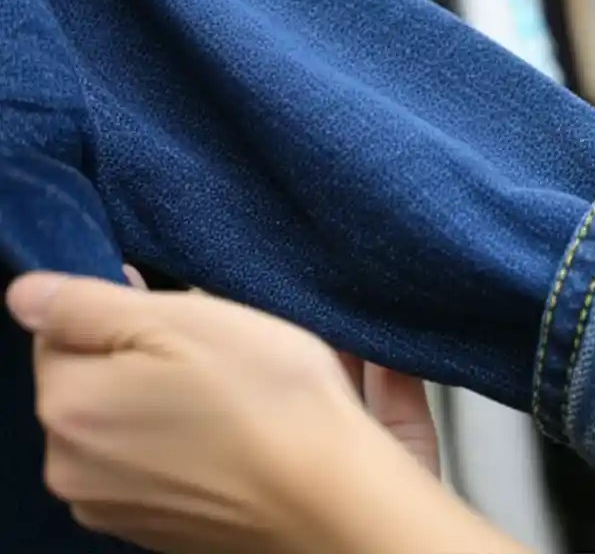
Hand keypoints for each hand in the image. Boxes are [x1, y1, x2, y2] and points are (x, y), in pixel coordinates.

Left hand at [7, 273, 518, 553]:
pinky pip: (152, 468)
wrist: (332, 500)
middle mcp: (69, 467)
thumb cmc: (269, 400)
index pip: (61, 331)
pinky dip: (183, 449)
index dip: (123, 311)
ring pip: (123, 427)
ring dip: (163, 406)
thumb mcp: (183, 320)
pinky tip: (235, 440)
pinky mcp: (157, 531)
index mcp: (67, 404)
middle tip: (218, 356)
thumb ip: (87, 305)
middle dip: (142, 361)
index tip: (183, 316)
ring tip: (234, 400)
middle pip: (90, 383)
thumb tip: (27, 295)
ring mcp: (113, 508)